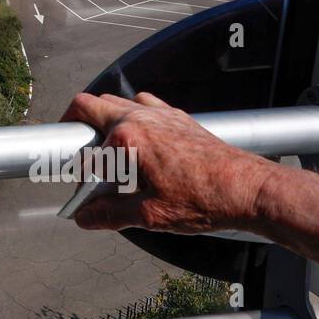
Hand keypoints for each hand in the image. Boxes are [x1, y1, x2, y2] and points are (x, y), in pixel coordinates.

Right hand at [59, 92, 274, 233]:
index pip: (87, 156)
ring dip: (100, 118)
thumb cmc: (205, 200)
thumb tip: (84, 217)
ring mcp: (159, 114)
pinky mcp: (176, 117)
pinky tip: (135, 138)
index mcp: (128, 139)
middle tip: (68, 146)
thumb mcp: (150, 214)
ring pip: (114, 101)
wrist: (249, 189)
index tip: (81, 196)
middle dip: (71, 124)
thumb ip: (110, 213)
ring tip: (100, 145)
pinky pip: (142, 104)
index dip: (78, 179)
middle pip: (88, 105)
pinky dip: (129, 115)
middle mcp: (139, 118)